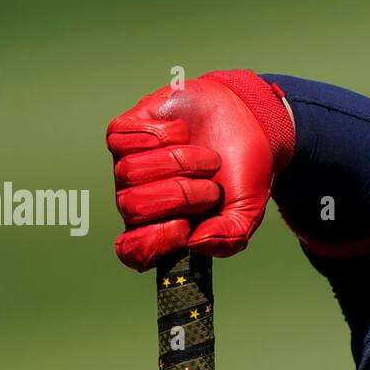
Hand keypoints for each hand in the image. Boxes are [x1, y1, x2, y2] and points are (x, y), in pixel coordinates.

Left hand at [105, 73, 291, 270]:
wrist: (247, 118)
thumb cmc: (242, 169)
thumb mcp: (248, 210)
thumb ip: (229, 236)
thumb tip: (195, 243)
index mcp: (165, 228)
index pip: (133, 251)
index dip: (154, 242)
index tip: (185, 228)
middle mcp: (141, 201)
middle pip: (133, 208)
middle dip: (180, 195)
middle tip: (210, 187)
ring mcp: (129, 165)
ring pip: (129, 171)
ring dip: (178, 161)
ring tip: (206, 158)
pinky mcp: (125, 132)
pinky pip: (121, 139)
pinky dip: (162, 134)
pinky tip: (182, 132)